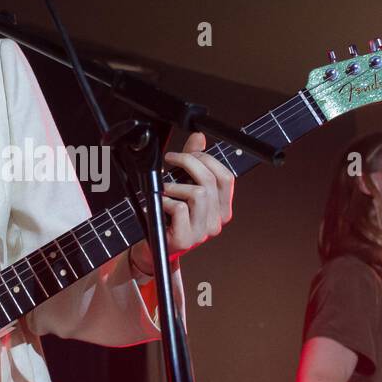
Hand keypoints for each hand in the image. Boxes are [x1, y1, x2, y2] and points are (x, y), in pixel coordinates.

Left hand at [128, 132, 234, 275]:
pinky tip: (160, 203)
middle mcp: (217, 220)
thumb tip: (199, 138)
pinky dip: (166, 200)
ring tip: (165, 188)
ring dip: (175, 185)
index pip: (226, 177)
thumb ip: (193, 162)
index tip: (189, 154)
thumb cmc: (170, 214)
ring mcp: (203, 232)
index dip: (207, 159)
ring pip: (197, 194)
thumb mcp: (183, 184)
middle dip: (188, 163)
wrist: (155, 244)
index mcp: (222, 207)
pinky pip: (180, 208)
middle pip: (210, 181)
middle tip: (171, 160)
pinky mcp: (186, 239)